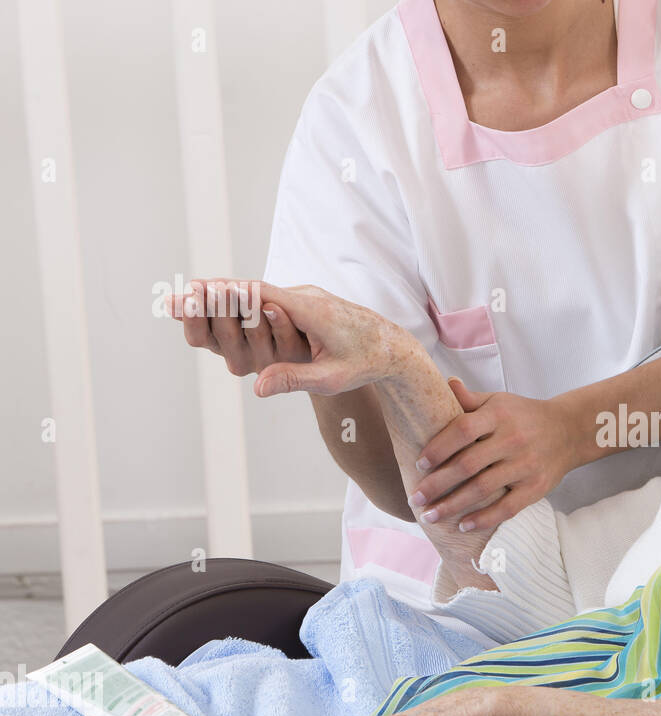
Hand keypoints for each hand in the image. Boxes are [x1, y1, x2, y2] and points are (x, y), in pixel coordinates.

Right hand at [169, 279, 417, 396]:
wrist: (394, 346)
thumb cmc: (365, 363)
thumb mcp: (332, 377)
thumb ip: (294, 379)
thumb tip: (256, 387)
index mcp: (309, 309)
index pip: (258, 295)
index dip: (223, 294)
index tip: (191, 292)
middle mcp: (304, 296)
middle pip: (250, 290)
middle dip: (212, 293)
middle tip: (173, 296)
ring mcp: (304, 297)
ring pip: (258, 293)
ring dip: (223, 295)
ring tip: (186, 297)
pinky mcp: (304, 303)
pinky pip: (267, 298)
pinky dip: (242, 300)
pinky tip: (219, 303)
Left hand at [408, 380, 583, 531]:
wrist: (569, 430)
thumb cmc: (524, 416)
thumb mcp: (499, 401)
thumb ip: (470, 399)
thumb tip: (443, 384)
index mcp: (500, 415)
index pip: (463, 430)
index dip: (438, 448)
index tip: (419, 463)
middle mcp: (513, 439)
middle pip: (468, 465)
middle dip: (437, 484)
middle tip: (415, 498)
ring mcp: (526, 465)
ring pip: (483, 489)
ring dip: (452, 506)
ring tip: (430, 516)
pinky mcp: (536, 487)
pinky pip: (507, 508)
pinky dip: (483, 519)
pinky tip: (462, 526)